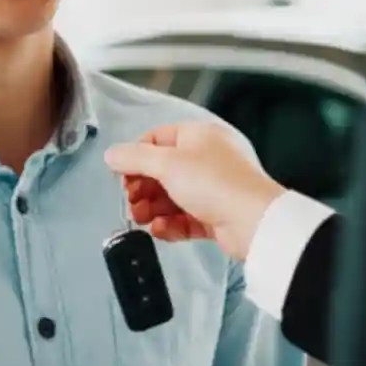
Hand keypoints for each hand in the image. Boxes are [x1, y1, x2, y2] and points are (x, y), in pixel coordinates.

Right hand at [104, 121, 286, 259]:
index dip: (136, 157)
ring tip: (141, 218)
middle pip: (162, 171)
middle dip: (142, 188)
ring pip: (171, 197)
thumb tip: (112, 154)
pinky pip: (184, 218)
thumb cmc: (218, 184)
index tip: (122, 174)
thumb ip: (134, 158)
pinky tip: (160, 229)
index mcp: (199, 136)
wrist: (253, 222)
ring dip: (152, 208)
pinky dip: (169, 224)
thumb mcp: (168, 164)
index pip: (157, 139)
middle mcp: (206, 159)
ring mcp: (212, 188)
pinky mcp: (215, 215)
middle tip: (131, 200)